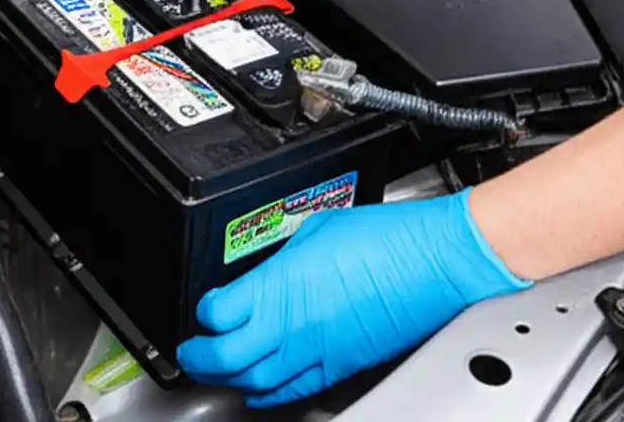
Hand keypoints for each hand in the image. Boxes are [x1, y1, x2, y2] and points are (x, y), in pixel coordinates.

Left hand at [177, 189, 530, 406]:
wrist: (434, 261)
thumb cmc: (386, 237)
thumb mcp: (315, 230)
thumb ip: (281, 259)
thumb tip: (265, 271)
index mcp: (279, 285)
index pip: (216, 313)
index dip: (202, 312)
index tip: (203, 309)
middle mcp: (292, 325)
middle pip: (224, 358)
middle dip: (199, 357)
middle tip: (189, 351)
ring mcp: (317, 351)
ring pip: (254, 381)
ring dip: (228, 377)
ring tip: (215, 369)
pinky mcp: (341, 366)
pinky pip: (292, 390)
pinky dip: (266, 392)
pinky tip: (257, 387)